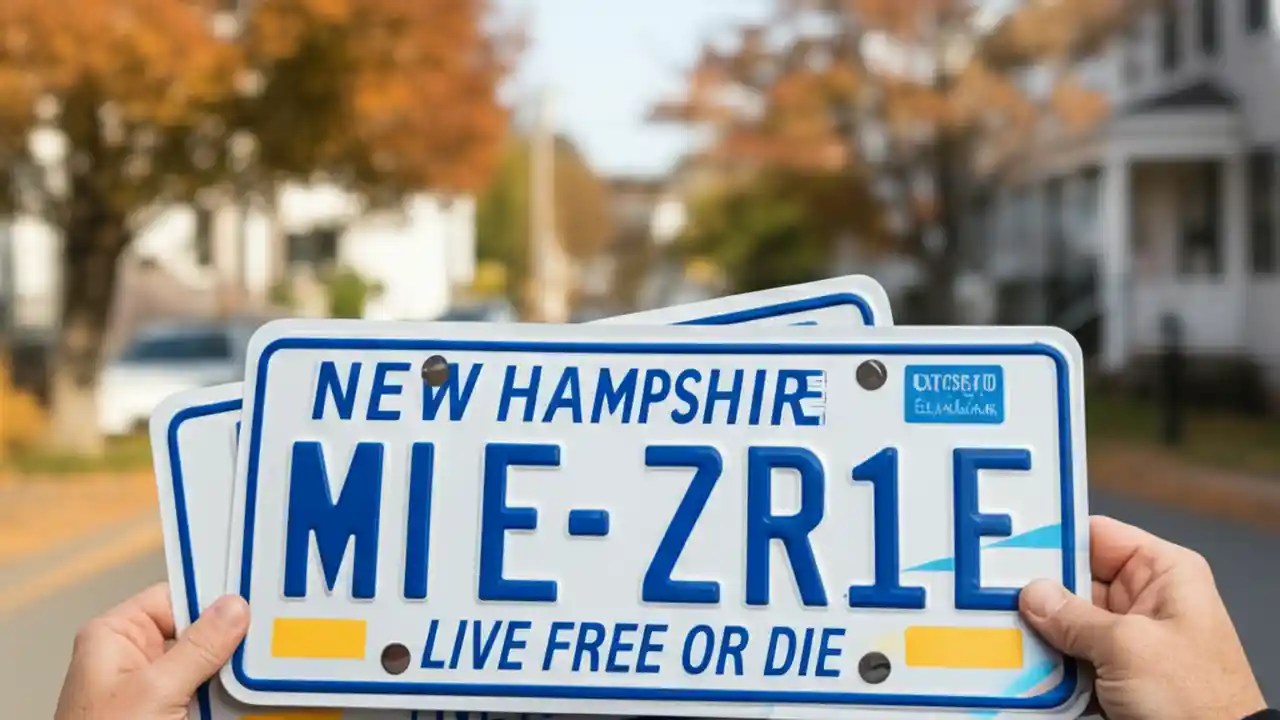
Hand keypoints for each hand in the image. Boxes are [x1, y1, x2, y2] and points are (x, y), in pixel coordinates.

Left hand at [55, 583, 248, 719]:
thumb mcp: (157, 690)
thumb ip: (199, 646)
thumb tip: (232, 608)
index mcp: (114, 637)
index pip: (173, 597)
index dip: (211, 599)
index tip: (250, 602)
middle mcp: (132, 658)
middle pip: (196, 631)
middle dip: (227, 642)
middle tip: (260, 645)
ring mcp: (152, 689)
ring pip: (207, 666)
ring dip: (230, 675)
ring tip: (251, 679)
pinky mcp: (169, 714)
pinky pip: (208, 694)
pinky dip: (226, 700)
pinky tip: (242, 701)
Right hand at [1019, 516, 1265, 719]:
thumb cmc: (1202, 703)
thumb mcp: (1129, 648)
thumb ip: (1074, 617)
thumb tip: (1034, 595)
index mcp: (1165, 573)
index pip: (1098, 536)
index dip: (1056, 538)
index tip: (1011, 548)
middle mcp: (1146, 600)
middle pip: (1075, 580)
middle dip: (1040, 593)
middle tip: (1001, 598)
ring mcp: (1129, 638)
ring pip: (1067, 621)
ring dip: (1042, 632)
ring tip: (1010, 634)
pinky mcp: (1116, 672)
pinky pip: (1070, 655)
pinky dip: (1049, 661)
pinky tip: (1026, 662)